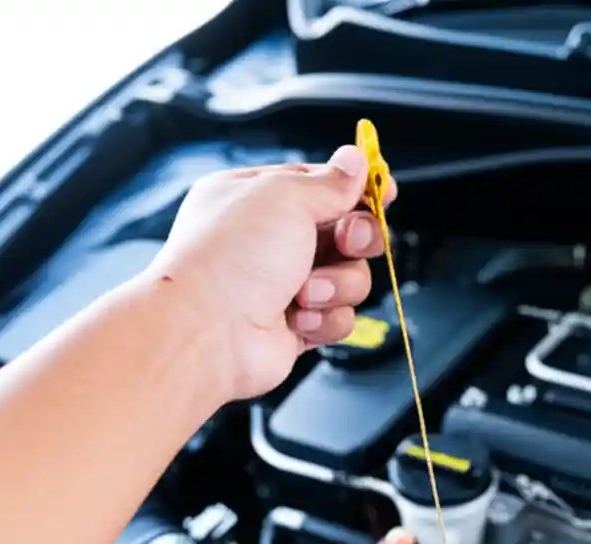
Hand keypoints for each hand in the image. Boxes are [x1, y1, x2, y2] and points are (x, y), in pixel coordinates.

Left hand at [141, 145, 396, 399]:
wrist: (206, 334)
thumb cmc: (228, 260)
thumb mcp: (284, 198)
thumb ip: (329, 182)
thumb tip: (354, 161)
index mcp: (256, 199)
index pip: (320, 185)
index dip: (357, 188)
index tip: (383, 190)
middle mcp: (269, 240)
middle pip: (346, 231)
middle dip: (357, 237)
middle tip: (348, 241)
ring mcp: (284, 284)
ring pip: (350, 276)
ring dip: (338, 283)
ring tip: (305, 291)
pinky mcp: (297, 325)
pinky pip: (340, 316)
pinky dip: (325, 318)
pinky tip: (297, 319)